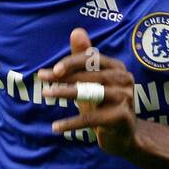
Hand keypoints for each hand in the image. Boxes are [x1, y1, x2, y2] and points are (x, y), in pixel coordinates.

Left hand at [37, 28, 136, 155]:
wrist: (124, 137)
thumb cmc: (104, 106)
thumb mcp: (91, 82)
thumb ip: (83, 59)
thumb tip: (76, 31)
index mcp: (117, 67)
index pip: (92, 59)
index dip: (71, 63)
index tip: (52, 71)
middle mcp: (124, 80)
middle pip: (90, 75)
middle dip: (64, 78)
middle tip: (43, 82)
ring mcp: (126, 98)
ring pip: (91, 93)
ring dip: (66, 93)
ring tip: (46, 94)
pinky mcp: (122, 118)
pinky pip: (92, 119)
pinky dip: (72, 123)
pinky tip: (56, 126)